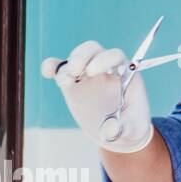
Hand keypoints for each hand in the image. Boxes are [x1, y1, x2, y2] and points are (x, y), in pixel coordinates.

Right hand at [40, 41, 154, 153]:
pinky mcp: (73, 84)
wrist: (118, 132)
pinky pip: (60, 69)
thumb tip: (110, 130)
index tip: (93, 72)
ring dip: (67, 66)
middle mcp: (106, 69)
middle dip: (82, 56)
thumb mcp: (133, 128)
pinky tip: (47, 73)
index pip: (115, 56)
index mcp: (126, 74)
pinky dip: (51, 67)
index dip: (104, 59)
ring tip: (65, 83)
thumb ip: (124, 128)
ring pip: (76, 58)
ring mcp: (88, 75)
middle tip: (75, 72)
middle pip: (93, 50)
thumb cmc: (131, 125)